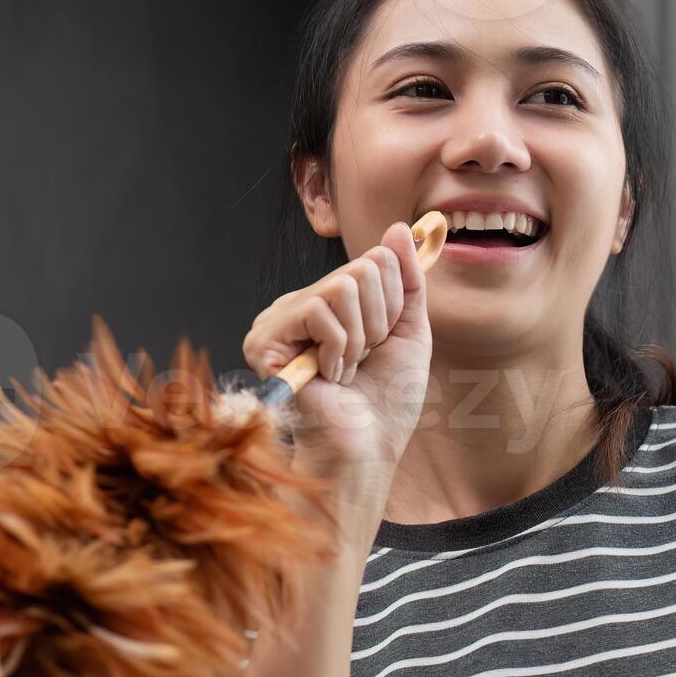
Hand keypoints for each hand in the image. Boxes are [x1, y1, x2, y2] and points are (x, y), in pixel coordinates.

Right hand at [241, 221, 431, 519]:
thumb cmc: (387, 401)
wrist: (367, 448)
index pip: (375, 261)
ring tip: (346, 370)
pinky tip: (328, 376)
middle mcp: (300, 304)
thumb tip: (398, 228)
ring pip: (343, 286)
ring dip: (359, 338)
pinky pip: (319, 310)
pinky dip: (338, 348)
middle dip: (379, 322)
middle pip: (362, 268)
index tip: (383, 343)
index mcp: (330, 301)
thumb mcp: (409, 331)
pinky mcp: (266, 339)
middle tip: (364, 360)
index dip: (393, 306)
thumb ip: (407, 280)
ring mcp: (279, 320)